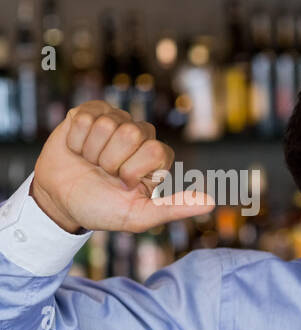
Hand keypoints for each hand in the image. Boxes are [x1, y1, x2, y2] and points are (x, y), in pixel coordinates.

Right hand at [30, 100, 213, 234]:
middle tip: (105, 173)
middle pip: (133, 132)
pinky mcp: (89, 113)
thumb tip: (210, 204)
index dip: (133, 170)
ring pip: (107, 124)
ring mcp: (115, 121)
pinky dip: (76, 140)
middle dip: (112, 160)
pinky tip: (78, 149)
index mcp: (157, 157)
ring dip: (92, 151)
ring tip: (90, 163)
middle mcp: (141, 135)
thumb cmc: (102, 209)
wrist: (60, 201)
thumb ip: (174, 209)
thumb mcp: (138, 216)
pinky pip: (84, 117)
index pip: (156, 151)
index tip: (123, 184)